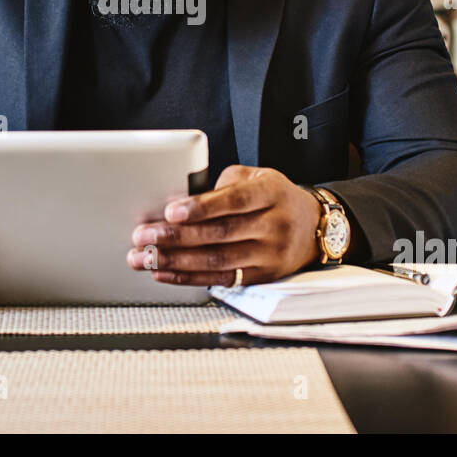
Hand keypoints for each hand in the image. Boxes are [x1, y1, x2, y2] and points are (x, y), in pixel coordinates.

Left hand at [126, 165, 321, 286]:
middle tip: (144, 236)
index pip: (234, 201)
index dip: (201, 207)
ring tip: (145, 258)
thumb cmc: (274, 197)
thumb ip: (221, 187)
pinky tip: (165, 272)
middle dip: (176, 237)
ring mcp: (268, 254)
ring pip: (216, 261)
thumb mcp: (255, 178)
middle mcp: (272, 225)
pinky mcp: (261, 276)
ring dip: (175, 261)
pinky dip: (188, 278)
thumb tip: (180, 202)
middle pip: (220, 234)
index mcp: (269, 193)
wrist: (312, 226)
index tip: (171, 212)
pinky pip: (220, 279)